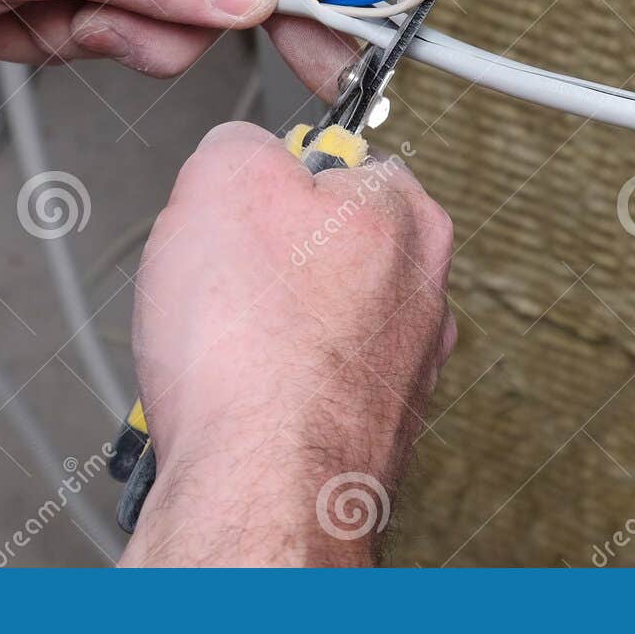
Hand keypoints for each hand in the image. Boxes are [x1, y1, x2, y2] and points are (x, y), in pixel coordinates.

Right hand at [121, 122, 455, 565]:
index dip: (268, 180)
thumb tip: (240, 151)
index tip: (237, 203)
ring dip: (254, 330)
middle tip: (215, 279)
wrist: (256, 489)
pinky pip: (296, 389)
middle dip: (258, 260)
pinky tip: (226, 400)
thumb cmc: (251, 352)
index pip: (339, 162)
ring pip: (304, 320)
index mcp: (408, 217)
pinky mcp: (367, 434)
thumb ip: (241, 143)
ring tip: (212, 349)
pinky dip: (259, 392)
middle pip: (318, 245)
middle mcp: (423, 296)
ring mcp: (400, 371)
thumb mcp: (221, 177)